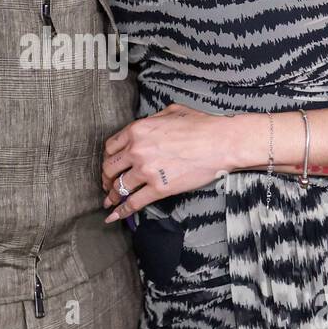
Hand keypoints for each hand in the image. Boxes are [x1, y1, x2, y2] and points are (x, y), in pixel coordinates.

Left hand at [101, 103, 240, 220]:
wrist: (221, 143)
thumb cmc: (201, 125)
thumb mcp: (171, 112)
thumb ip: (152, 120)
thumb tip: (146, 126)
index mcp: (137, 130)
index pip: (110, 147)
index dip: (108, 158)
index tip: (110, 164)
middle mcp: (137, 150)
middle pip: (109, 168)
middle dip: (106, 178)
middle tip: (107, 184)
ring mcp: (146, 170)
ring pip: (119, 187)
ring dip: (111, 196)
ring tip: (109, 201)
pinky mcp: (158, 188)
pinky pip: (133, 202)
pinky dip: (121, 212)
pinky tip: (114, 217)